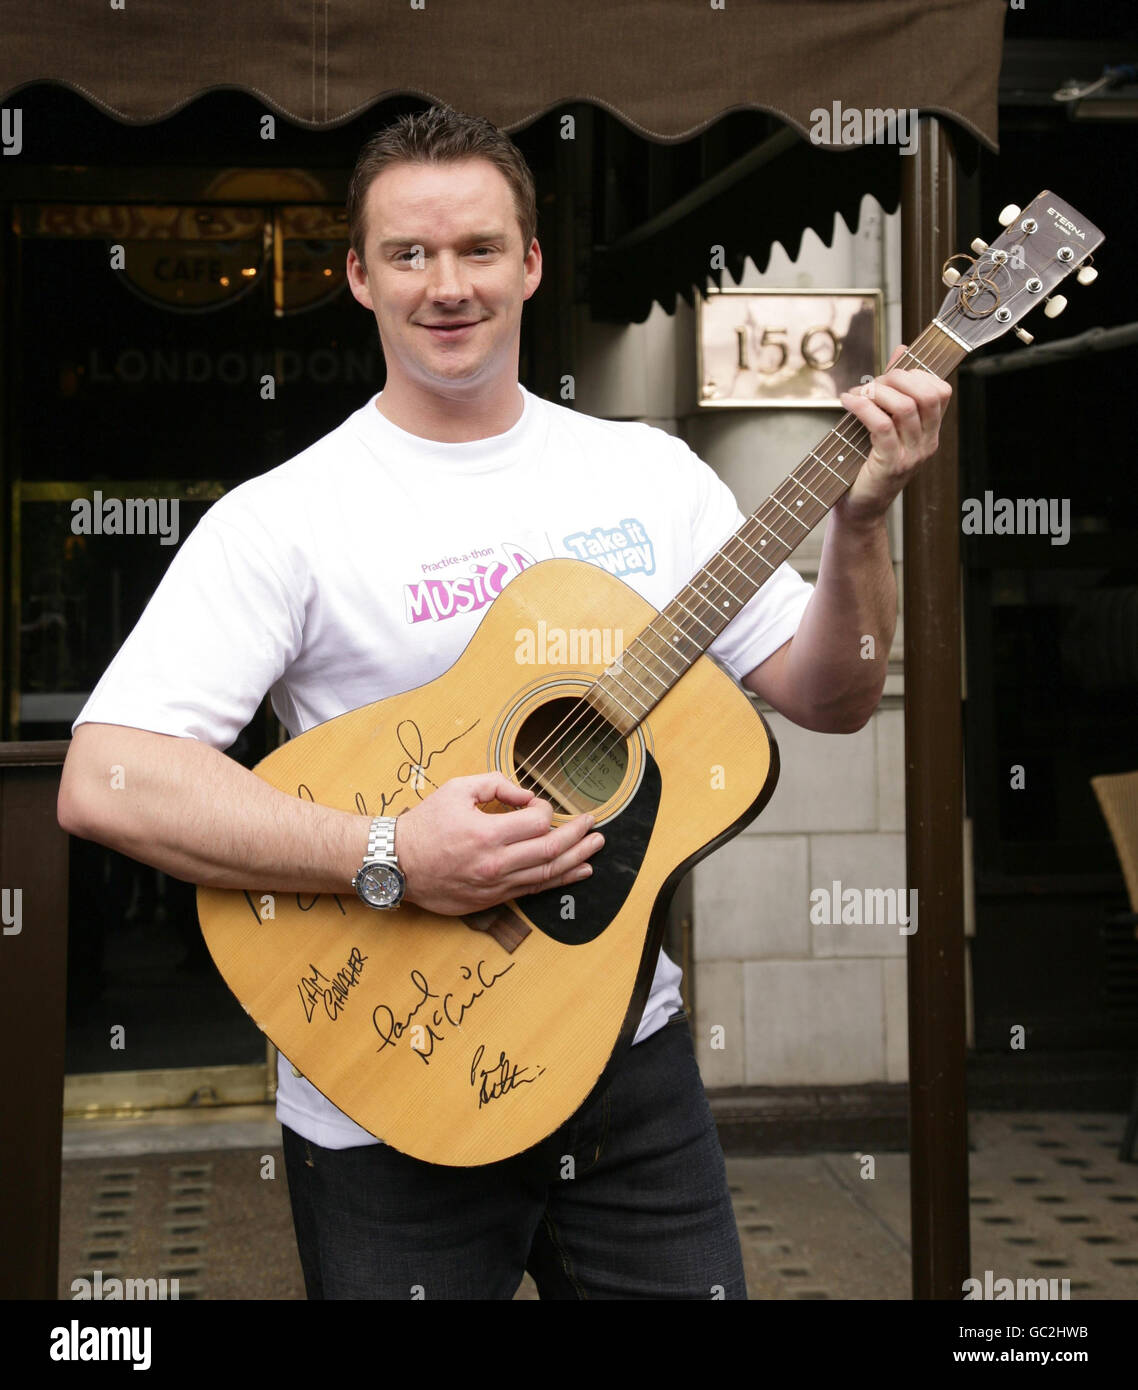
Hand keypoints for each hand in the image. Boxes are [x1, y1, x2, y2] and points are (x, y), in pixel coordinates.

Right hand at [393, 772, 603, 915]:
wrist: (397, 864)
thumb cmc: (425, 825)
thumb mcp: (456, 790)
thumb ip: (495, 785)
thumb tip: (526, 794)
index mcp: (485, 833)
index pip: (536, 822)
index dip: (546, 810)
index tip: (540, 805)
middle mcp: (494, 863)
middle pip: (550, 850)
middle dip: (577, 836)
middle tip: (594, 825)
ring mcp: (494, 885)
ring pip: (546, 874)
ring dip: (576, 860)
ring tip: (595, 848)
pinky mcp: (491, 900)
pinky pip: (532, 890)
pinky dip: (559, 881)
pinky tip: (578, 872)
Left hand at [836, 345, 952, 526]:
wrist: (859, 508)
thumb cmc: (866, 464)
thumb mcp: (884, 424)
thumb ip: (894, 389)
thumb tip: (902, 349)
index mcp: (930, 433)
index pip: (941, 392)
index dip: (917, 374)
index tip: (890, 376)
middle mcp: (926, 443)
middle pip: (927, 395)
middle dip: (897, 378)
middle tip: (871, 383)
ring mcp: (911, 455)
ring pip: (904, 407)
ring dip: (876, 392)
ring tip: (857, 394)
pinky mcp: (890, 464)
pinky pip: (881, 425)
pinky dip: (862, 406)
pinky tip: (848, 401)